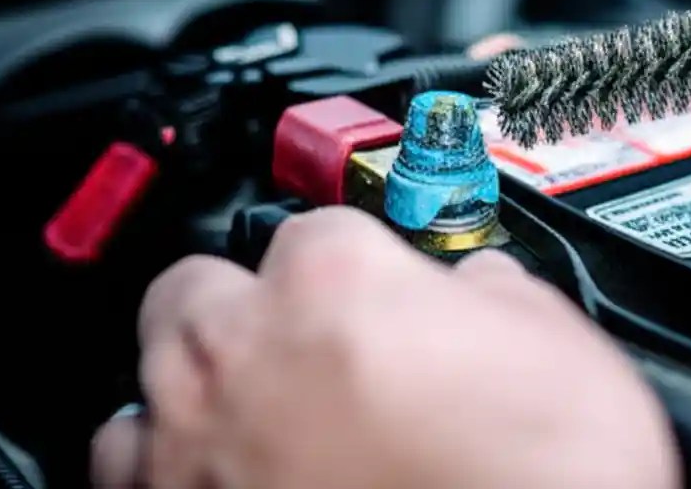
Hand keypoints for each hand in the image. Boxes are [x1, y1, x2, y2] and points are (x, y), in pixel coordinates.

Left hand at [90, 206, 679, 488]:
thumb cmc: (550, 477)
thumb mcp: (557, 343)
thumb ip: (490, 295)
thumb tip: (480, 292)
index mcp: (335, 281)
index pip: (317, 227)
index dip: (357, 264)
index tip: (376, 291)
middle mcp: (244, 353)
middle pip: (201, 282)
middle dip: (247, 302)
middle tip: (306, 339)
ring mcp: (199, 446)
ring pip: (153, 377)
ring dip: (198, 384)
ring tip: (260, 410)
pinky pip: (133, 471)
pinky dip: (171, 467)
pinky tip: (229, 473)